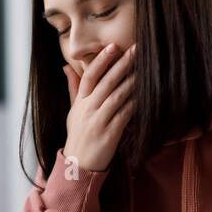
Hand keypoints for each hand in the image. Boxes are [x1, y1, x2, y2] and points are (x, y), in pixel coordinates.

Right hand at [62, 42, 135, 172]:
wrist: (78, 165)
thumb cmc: (78, 135)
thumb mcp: (72, 111)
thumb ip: (73, 88)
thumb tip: (66, 66)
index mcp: (80, 103)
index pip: (89, 76)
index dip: (101, 61)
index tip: (113, 46)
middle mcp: (88, 110)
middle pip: (106, 82)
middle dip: (122, 64)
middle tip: (136, 49)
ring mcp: (98, 122)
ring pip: (117, 96)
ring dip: (132, 81)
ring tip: (144, 67)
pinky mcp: (110, 134)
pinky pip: (125, 115)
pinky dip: (135, 103)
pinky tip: (145, 94)